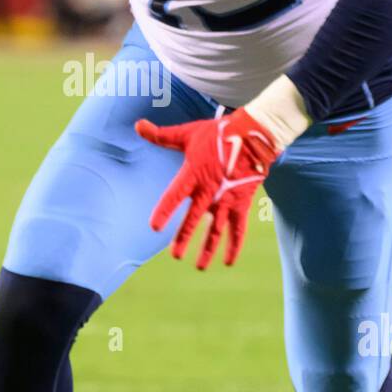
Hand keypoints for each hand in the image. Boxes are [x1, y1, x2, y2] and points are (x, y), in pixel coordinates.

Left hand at [135, 108, 278, 268]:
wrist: (253, 135)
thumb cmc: (217, 133)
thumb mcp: (188, 133)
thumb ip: (161, 135)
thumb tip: (138, 125)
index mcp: (193, 174)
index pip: (175, 196)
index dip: (165, 211)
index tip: (155, 227)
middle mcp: (209, 190)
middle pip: (194, 219)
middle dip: (184, 237)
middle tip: (175, 255)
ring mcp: (226, 199)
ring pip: (216, 229)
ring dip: (208, 248)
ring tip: (199, 266)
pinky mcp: (241, 203)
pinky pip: (238, 229)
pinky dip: (234, 245)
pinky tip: (228, 261)